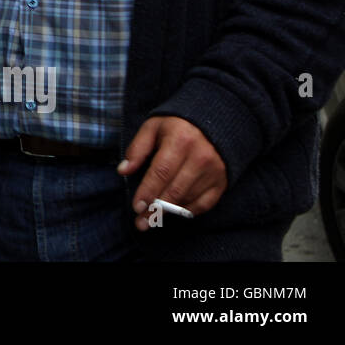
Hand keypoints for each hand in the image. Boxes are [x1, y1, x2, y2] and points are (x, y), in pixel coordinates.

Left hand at [118, 115, 227, 230]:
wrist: (215, 122)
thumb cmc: (177, 126)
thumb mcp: (153, 127)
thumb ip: (137, 148)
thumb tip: (123, 170)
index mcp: (180, 140)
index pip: (161, 172)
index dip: (148, 191)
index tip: (136, 207)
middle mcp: (200, 157)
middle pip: (174, 190)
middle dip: (156, 209)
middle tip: (141, 222)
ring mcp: (213, 171)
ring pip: (188, 198)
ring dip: (169, 212)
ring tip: (152, 219)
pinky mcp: (222, 182)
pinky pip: (204, 204)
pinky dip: (187, 211)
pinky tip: (173, 213)